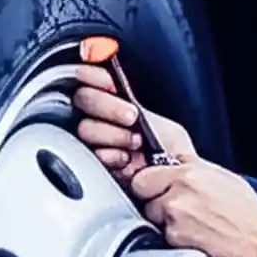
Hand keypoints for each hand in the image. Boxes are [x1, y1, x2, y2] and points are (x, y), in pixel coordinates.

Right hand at [72, 64, 197, 185]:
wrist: (173, 181)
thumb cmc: (172, 153)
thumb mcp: (160, 122)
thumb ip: (133, 105)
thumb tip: (116, 88)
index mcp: (118, 103)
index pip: (93, 78)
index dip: (94, 75)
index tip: (109, 81)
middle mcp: (103, 120)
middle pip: (83, 99)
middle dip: (108, 106)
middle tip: (130, 118)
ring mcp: (97, 142)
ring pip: (85, 127)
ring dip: (111, 134)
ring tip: (133, 144)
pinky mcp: (93, 164)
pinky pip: (88, 152)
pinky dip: (108, 154)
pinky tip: (124, 160)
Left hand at [131, 160, 256, 256]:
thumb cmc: (256, 225)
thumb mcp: (230, 186)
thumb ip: (198, 178)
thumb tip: (179, 178)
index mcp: (198, 169)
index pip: (151, 167)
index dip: (152, 182)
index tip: (156, 190)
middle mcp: (185, 184)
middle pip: (142, 186)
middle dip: (152, 200)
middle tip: (175, 215)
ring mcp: (177, 209)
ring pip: (149, 213)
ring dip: (162, 224)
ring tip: (191, 232)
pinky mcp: (174, 235)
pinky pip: (157, 236)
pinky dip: (171, 242)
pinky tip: (194, 244)